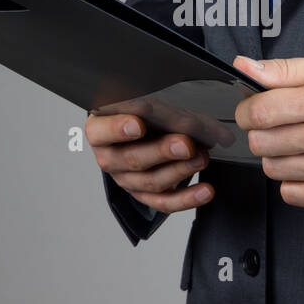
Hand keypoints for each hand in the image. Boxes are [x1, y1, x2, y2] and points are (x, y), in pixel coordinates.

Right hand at [86, 113, 213, 213]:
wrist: (136, 130)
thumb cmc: (136, 112)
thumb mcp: (137, 101)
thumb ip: (151, 104)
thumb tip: (181, 110)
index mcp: (99, 131)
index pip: (101, 132)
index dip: (118, 129)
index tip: (138, 124)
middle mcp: (109, 158)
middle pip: (131, 159)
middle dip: (162, 152)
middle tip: (184, 143)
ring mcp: (126, 180)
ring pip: (151, 181)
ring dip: (180, 170)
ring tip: (201, 158)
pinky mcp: (144, 195)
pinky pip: (164, 202)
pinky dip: (187, 198)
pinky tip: (205, 190)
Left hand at [233, 51, 303, 207]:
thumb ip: (284, 69)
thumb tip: (245, 67)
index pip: (259, 113)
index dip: (247, 109)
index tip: (253, 108)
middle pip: (260, 142)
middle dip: (263, 130)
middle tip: (282, 123)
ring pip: (271, 168)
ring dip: (278, 155)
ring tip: (300, 141)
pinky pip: (289, 193)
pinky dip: (292, 179)